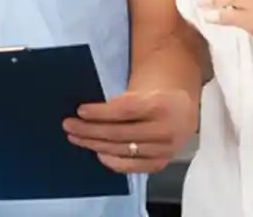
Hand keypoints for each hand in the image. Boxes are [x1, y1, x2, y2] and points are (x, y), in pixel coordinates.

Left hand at [62, 89, 195, 173]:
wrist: (184, 105)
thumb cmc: (156, 90)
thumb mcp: (143, 85)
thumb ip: (120, 98)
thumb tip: (85, 110)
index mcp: (163, 104)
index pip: (125, 110)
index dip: (101, 112)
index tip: (80, 110)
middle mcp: (167, 129)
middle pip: (120, 133)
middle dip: (90, 130)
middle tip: (69, 125)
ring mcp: (166, 149)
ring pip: (123, 150)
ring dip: (95, 144)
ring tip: (76, 138)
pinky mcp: (162, 162)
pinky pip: (134, 166)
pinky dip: (114, 162)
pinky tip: (98, 153)